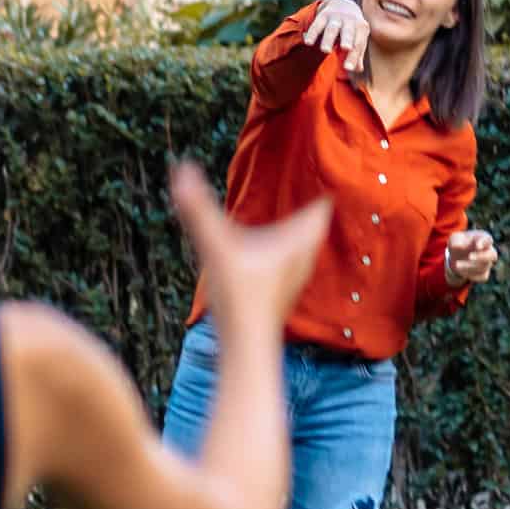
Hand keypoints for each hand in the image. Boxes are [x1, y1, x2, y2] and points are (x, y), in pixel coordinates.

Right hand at [171, 162, 330, 339]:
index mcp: (296, 241)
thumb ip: (198, 208)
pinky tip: (269, 251)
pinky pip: (290, 261)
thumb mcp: (215, 246)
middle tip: (311, 182)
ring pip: (305, 246)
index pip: (320, 207)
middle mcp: (301, 258)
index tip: (328, 161)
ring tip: (294, 212)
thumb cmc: (238, 297)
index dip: (321, 186)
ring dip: (301, 229)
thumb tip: (180, 169)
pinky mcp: (279, 293)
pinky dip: (286, 249)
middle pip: (316, 224)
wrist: (245, 347)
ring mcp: (292, 278)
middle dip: (313, 204)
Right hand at [302, 0, 369, 72]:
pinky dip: (312, 33)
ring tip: (325, 51)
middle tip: (346, 48)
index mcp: (361, 27)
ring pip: (332, 28)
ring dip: (328, 39)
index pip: (358, 43)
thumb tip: (358, 69)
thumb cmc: (352, 29)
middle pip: (348, 31)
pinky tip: (308, 43)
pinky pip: (317, 25)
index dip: (354, 56)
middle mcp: (350, 20)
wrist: (343, 5)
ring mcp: (336, 17)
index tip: (348, 68)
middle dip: (347, 39)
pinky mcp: (323, 15)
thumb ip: (357, 54)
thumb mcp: (357, 38)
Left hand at [446, 230, 497, 285]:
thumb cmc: (458, 243)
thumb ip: (456, 241)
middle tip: (470, 257)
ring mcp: (488, 262)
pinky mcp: (485, 273)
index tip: (477, 246)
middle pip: (492, 255)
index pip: (487, 239)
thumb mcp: (454, 239)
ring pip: (484, 266)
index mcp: (483, 238)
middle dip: (481, 257)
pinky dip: (471, 275)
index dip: (484, 243)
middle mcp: (489, 250)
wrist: (457, 256)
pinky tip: (461, 270)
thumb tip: (460, 247)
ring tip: (457, 264)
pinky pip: (482, 276)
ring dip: (469, 266)